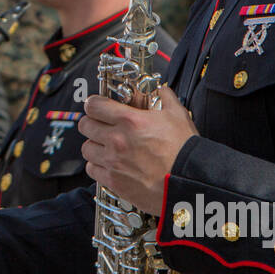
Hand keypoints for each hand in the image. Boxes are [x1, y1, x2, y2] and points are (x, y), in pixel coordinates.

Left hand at [78, 86, 197, 214]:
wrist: (189, 182)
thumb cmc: (184, 151)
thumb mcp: (178, 116)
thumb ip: (166, 99)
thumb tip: (163, 91)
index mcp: (130, 120)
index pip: (94, 105)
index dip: (93, 104)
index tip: (96, 106)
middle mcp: (117, 139)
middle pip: (85, 125)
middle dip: (91, 123)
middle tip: (100, 125)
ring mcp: (113, 161)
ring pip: (86, 148)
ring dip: (94, 145)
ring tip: (105, 146)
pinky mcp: (113, 181)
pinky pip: (92, 169)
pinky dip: (97, 166)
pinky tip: (108, 164)